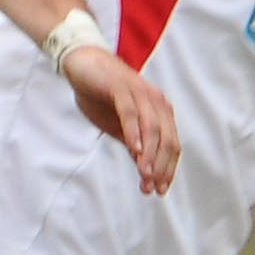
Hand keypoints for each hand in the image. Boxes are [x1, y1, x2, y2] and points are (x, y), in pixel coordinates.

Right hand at [59, 45, 178, 193]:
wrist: (82, 63)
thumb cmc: (101, 95)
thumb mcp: (119, 126)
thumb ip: (133, 144)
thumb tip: (145, 170)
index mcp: (159, 111)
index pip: (171, 145)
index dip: (168, 169)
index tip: (160, 190)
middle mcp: (156, 101)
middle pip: (167, 139)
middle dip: (161, 167)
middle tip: (152, 188)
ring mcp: (140, 93)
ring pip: (153, 128)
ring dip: (149, 154)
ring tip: (145, 175)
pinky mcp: (121, 87)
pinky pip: (131, 112)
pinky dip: (134, 132)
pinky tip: (133, 150)